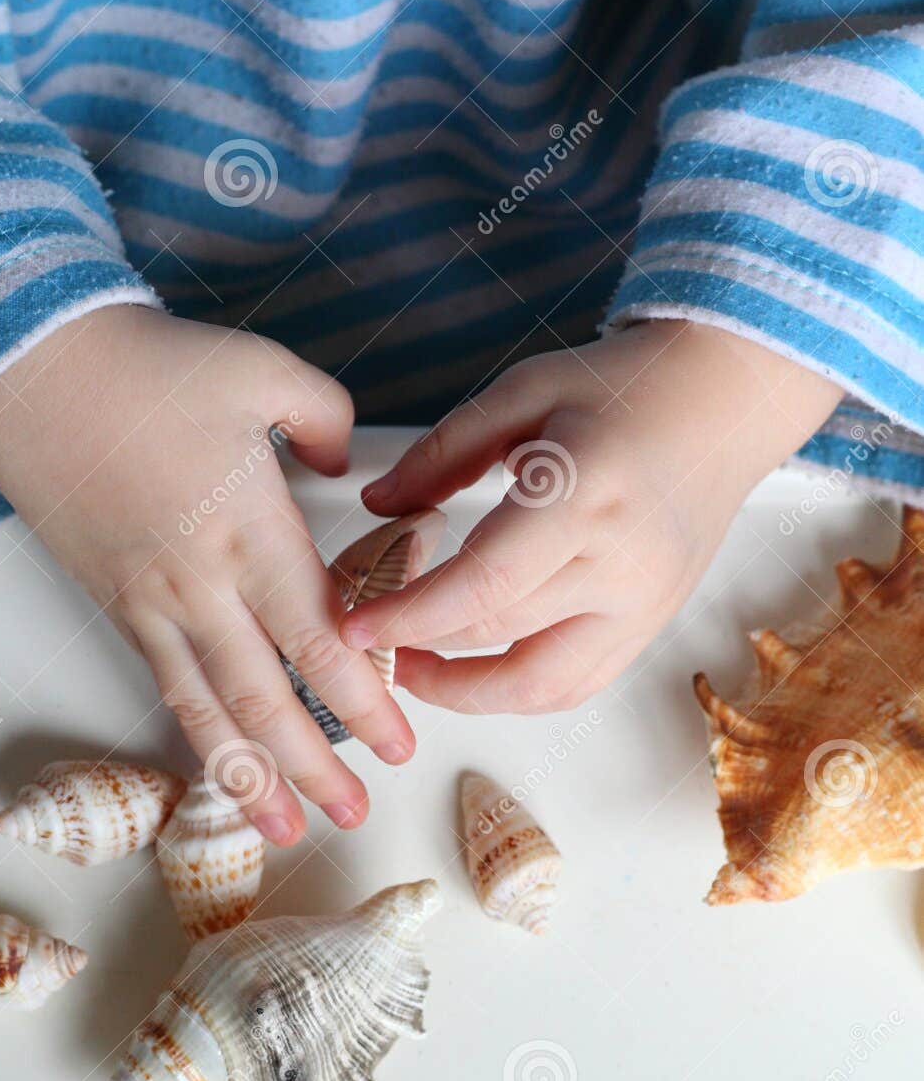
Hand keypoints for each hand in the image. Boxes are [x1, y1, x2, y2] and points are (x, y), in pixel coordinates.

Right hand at [0, 304, 414, 842]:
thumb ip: (325, 420)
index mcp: (250, 531)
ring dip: (249, 778)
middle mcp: (202, 585)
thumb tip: (348, 469)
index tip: (402, 742)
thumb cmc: (147, 368)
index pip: (321, 640)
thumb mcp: (261, 369)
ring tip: (284, 830)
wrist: (28, 372)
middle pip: (266, 700)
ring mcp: (151, 604)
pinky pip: (163, 686)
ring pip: (206, 713)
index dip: (365, 700)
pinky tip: (217, 763)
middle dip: (314, 768)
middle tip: (354, 815)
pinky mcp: (115, 604)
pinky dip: (195, 736)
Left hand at [340, 321, 842, 712]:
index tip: (353, 626)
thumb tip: (376, 504)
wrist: (728, 403)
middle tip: (368, 639)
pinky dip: (518, 690)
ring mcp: (645, 605)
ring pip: (541, 687)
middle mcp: (623, 565)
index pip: (483, 587)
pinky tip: (474, 667)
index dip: (409, 618)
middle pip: (500, 639)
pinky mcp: (652, 625)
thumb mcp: (526, 390)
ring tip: (415, 666)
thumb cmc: (631, 387)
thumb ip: (445, 451)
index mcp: (587, 496)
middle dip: (422, 653)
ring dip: (467, 693)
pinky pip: (578, 684)